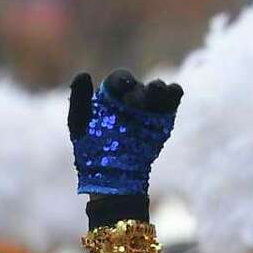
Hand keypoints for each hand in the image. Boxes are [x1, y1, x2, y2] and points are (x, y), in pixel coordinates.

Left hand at [67, 69, 181, 197]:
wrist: (113, 179)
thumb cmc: (92, 153)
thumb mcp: (79, 125)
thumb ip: (79, 100)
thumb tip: (83, 73)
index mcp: (112, 96)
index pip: (120, 79)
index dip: (122, 80)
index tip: (123, 87)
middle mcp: (132, 98)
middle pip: (141, 85)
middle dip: (139, 92)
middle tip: (135, 105)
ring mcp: (150, 108)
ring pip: (159, 88)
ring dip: (159, 89)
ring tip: (154, 97)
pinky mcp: (164, 118)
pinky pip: (173, 98)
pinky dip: (174, 94)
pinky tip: (170, 96)